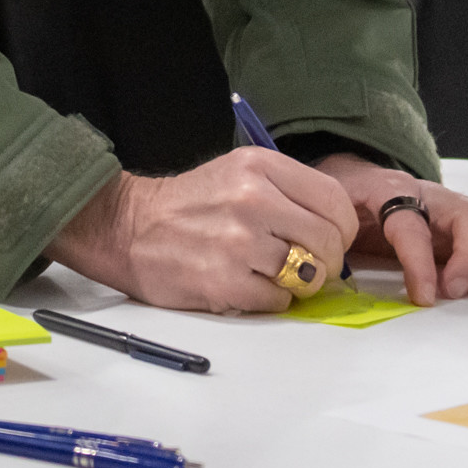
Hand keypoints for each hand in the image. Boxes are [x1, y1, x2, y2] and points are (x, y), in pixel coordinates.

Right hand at [45, 152, 361, 312]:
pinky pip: (279, 301)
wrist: (127, 227)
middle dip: (324, 262)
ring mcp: (239, 241)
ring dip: (294, 283)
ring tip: (266, 272)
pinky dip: (268, 300)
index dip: (340, 230)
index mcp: (260, 166)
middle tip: (301, 265)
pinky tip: (244, 284)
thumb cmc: (190, 205)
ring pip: (309, 275)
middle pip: (330, 242)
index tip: (325, 240)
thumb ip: (289, 194)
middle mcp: (253, 198)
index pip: (336, 202)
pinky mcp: (225, 280)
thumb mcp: (240, 175)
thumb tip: (338, 236)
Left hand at [319, 154, 467, 305]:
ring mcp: (457, 207)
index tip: (425, 298)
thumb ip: (334, 235)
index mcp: (389, 192)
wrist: (359, 179)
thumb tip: (333, 271)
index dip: (420, 264)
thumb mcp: (331, 214)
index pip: (413, 226)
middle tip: (453, 292)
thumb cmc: (346, 202)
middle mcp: (432, 195)